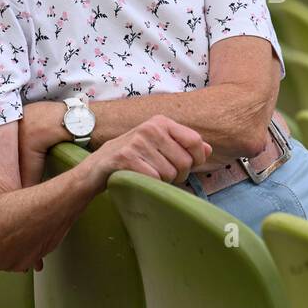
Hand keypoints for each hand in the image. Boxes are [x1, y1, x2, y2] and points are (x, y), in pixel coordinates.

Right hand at [85, 115, 212, 189]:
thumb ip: (184, 145)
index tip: (190, 166)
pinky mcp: (126, 158)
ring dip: (163, 182)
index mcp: (162, 122)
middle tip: (165, 175)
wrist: (99, 165)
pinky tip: (141, 179)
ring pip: (170, 173)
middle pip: (184, 161)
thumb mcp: (159, 144)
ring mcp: (138, 142)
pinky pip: (154, 179)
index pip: (194, 141)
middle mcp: (151, 128)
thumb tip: (208, 150)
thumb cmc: (134, 155)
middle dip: (179, 175)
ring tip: (150, 175)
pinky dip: (150, 185)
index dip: (197, 158)